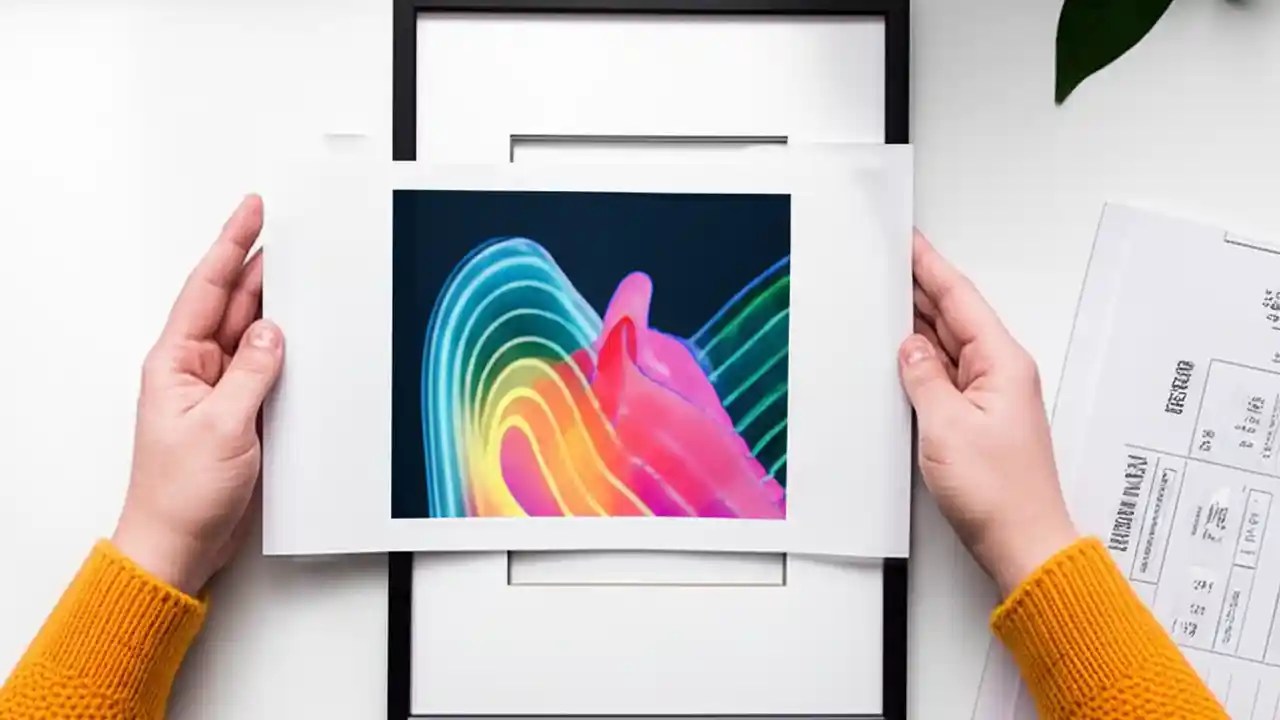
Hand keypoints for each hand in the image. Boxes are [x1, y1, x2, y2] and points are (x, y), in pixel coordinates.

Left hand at [112, 195, 282, 595]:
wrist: (179, 545)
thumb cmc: (179, 494)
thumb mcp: (221, 426)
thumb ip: (251, 373)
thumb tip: (272, 333)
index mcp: (175, 362)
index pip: (208, 289)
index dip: (231, 245)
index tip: (251, 211)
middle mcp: (195, 370)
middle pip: (233, 304)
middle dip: (260, 267)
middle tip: (292, 235)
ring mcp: (219, 391)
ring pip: (254, 335)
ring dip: (277, 308)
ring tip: (304, 275)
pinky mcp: (240, 413)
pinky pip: (267, 369)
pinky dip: (286, 351)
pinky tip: (303, 338)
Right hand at [899, 231, 1077, 595]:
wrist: (1023, 544)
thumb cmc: (1000, 494)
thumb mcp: (946, 427)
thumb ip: (922, 377)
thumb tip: (909, 348)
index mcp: (1002, 363)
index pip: (959, 298)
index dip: (929, 266)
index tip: (908, 241)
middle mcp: (999, 374)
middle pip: (954, 316)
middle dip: (919, 287)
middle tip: (887, 262)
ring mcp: (988, 397)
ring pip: (947, 345)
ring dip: (916, 324)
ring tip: (885, 299)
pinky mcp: (977, 420)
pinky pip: (944, 375)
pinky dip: (920, 361)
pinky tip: (901, 356)